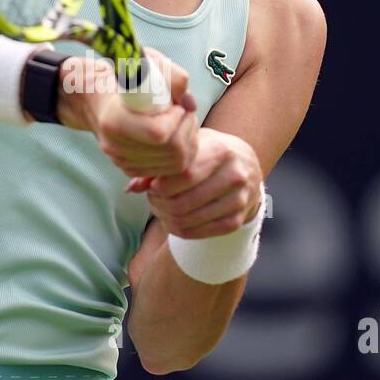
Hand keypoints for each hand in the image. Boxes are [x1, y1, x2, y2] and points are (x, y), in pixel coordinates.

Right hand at [58, 47, 198, 179]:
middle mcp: (115, 145)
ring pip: (175, 165)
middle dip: (188, 130)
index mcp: (114, 119)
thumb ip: (173, 77)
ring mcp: (121, 160)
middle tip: (185, 112)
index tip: (177, 104)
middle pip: (172, 152)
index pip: (159, 133)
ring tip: (181, 122)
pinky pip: (168, 170)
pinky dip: (181, 154)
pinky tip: (175, 135)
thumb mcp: (147, 62)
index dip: (178, 118)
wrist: (94, 96)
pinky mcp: (130, 168)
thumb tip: (190, 103)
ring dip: (188, 141)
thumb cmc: (122, 76)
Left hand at [126, 128, 261, 239]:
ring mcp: (238, 200)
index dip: (160, 185)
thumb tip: (132, 188)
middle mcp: (234, 176)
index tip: (153, 184)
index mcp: (221, 151)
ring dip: (165, 217)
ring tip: (160, 206)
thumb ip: (161, 163)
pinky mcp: (235, 220)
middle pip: (181, 202)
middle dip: (158, 203)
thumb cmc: (209, 152)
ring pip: (186, 220)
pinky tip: (173, 218)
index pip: (183, 176)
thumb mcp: (190, 146)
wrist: (247, 166)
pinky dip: (178, 229)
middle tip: (152, 198)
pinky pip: (197, 233)